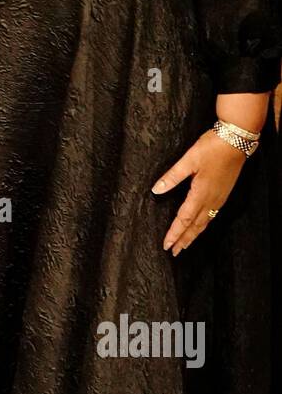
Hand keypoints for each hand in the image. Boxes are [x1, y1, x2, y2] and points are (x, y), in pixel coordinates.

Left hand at [151, 129, 245, 254]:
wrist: (237, 141)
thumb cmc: (212, 148)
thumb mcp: (188, 160)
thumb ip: (172, 176)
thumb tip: (156, 190)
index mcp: (200, 194)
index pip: (184, 220)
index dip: (174, 234)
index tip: (166, 246)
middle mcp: (211, 200)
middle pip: (195, 226)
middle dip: (184, 240)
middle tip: (175, 252)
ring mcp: (219, 198)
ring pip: (205, 223)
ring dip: (194, 235)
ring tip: (185, 245)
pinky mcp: (223, 194)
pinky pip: (212, 216)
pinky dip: (203, 225)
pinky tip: (201, 226)